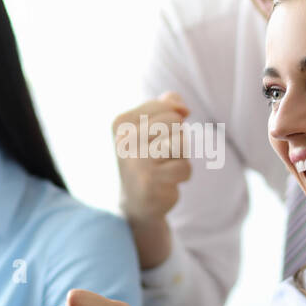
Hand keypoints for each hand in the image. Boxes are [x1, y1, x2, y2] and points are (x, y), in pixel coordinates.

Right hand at [112, 92, 191, 266]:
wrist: (136, 200)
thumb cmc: (148, 156)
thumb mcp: (151, 126)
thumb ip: (167, 105)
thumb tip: (183, 109)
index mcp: (121, 123)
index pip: (167, 108)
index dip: (174, 121)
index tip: (157, 138)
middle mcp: (124, 141)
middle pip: (175, 122)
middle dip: (177, 139)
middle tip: (161, 155)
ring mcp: (136, 162)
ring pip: (181, 143)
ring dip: (180, 156)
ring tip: (163, 166)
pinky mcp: (151, 182)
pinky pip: (185, 168)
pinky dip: (182, 175)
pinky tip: (166, 181)